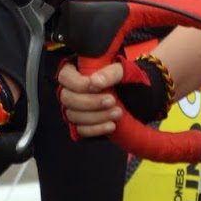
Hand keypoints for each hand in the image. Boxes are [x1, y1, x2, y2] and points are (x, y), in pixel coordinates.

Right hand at [55, 53, 170, 139]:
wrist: (135, 96)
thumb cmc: (125, 78)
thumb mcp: (122, 70)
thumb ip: (110, 72)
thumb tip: (94, 82)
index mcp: (76, 71)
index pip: (65, 76)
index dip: (78, 84)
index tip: (97, 87)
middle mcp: (71, 90)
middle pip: (67, 99)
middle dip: (90, 102)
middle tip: (112, 101)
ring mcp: (74, 108)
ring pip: (73, 115)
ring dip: (96, 117)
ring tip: (117, 113)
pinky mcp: (81, 123)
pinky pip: (81, 130)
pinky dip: (96, 129)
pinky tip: (111, 126)